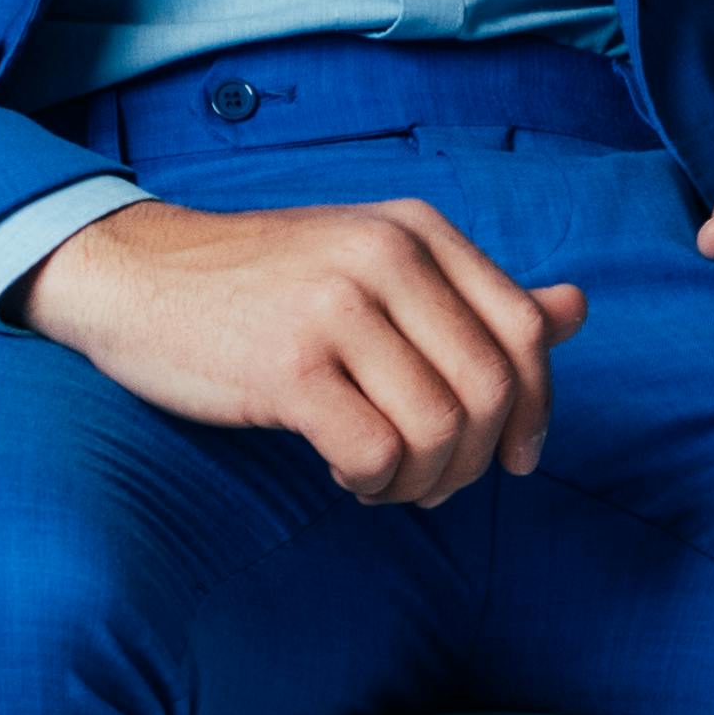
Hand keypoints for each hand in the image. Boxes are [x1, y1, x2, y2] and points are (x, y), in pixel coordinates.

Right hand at [23, 196, 585, 506]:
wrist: (137, 277)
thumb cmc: (264, 284)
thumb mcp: (376, 265)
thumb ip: (474, 293)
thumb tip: (576, 310)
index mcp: (419, 230)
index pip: (526, 330)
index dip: (536, 408)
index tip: (515, 456)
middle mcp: (387, 257)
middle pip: (493, 390)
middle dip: (476, 460)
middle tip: (433, 481)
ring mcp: (337, 308)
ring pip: (442, 431)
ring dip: (424, 481)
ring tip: (384, 480)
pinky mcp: (289, 366)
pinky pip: (377, 454)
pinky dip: (374, 484)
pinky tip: (344, 473)